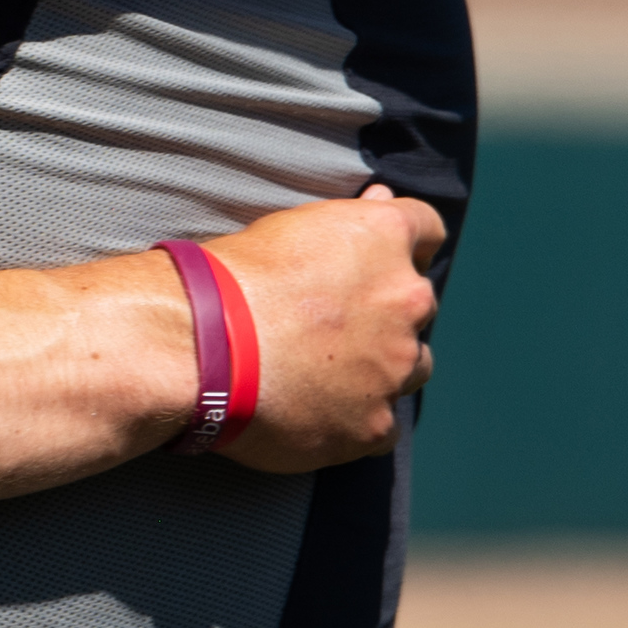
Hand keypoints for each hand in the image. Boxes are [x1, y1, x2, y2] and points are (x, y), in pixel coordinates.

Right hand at [202, 186, 442, 473]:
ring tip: (325, 374)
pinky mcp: (374, 426)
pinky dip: (356, 420)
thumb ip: (347, 224)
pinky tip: (315, 414)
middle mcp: (406, 299)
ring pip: (411, 367)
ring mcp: (395, 368)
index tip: (378, 258)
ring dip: (382, 367)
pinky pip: (382, 426)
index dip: (404, 244)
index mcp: (384, 238)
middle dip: (386, 313)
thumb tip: (380, 201)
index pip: (427, 228)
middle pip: (418, 304)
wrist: (200, 345)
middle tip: (333, 325)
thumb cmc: (232, 278)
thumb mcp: (288, 227)